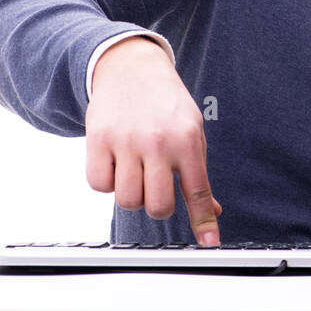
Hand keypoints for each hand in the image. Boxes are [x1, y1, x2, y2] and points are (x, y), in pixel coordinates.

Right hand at [85, 37, 221, 244]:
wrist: (131, 67)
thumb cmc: (165, 104)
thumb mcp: (191, 131)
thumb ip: (198, 172)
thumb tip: (212, 212)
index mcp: (186, 140)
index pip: (198, 191)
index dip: (203, 221)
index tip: (208, 243)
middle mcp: (157, 142)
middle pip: (158, 206)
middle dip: (158, 206)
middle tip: (155, 188)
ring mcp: (126, 141)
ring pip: (127, 200)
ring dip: (131, 195)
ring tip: (134, 173)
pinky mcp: (98, 139)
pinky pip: (98, 185)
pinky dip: (106, 183)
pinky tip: (114, 164)